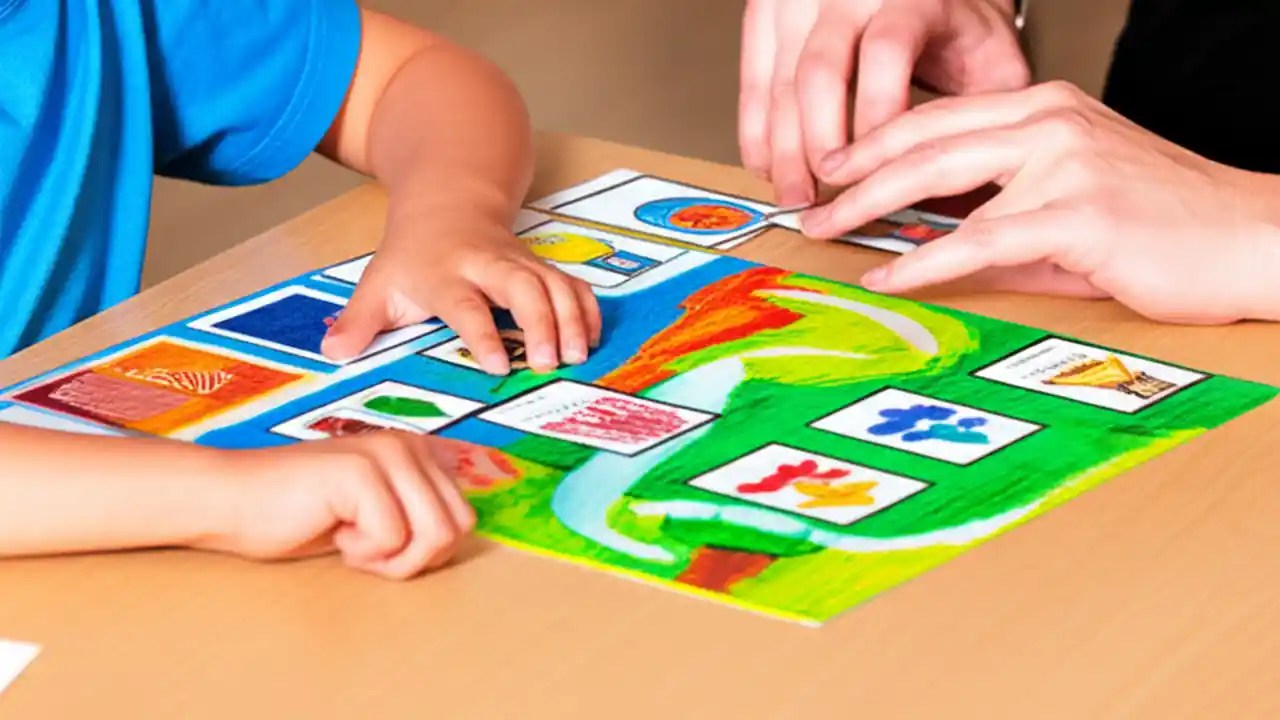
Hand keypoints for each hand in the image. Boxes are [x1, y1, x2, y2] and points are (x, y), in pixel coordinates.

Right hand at [209, 433, 476, 579]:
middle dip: (414, 556)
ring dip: (391, 557)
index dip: (425, 548)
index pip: (464, 517)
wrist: (232, 501)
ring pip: (436, 535)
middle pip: (458, 528)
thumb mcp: (377, 513)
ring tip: (350, 538)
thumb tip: (460, 533)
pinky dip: (362, 553)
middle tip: (364, 545)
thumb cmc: (300, 515)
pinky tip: (330, 528)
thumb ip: (419, 513)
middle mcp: (410, 444)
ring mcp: (388, 454)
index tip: (381, 537)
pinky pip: (392, 539)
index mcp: (419, 451)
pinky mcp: (362, 472)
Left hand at [320, 210, 601, 374]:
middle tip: (549, 361)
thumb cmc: (413, 255)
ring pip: (553, 283)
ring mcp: (520, 263)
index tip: (498, 365)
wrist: (449, 201)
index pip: (465, 304)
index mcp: (445, 274)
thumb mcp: (378, 283)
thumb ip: (358, 322)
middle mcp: (487, 265)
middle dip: (540, 321)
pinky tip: (592, 339)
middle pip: (521, 286)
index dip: (483, 333)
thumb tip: (332, 354)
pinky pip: (571, 283)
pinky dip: (586, 309)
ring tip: (577, 356)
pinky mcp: (542, 266)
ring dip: (570, 318)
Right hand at [738, 0, 1027, 204]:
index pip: (885, 51)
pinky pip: (752, 76)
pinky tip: (767, 165)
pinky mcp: (770, 10)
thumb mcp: (992, 62)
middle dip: (817, 145)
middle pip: (820, 70)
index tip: (875, 174)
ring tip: (796, 196)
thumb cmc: (954, 27)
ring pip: (779, 80)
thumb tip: (977, 191)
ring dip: (782, 148)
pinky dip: (756, 129)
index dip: (875, 116)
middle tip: (824, 198)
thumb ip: (986, 117)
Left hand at [801, 81, 1279, 323]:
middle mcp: (1049, 122)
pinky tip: (889, 275)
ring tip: (828, 231)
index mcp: (1046, 109)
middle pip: (924, 139)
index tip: (833, 165)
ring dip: (871, 209)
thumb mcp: (1073, 205)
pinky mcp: (1076, 211)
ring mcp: (1062, 161)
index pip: (940, 116)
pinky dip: (923, 260)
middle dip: (855, 173)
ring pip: (938, 178)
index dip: (876, 140)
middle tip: (812, 201)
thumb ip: (1003, 216)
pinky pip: (978, 238)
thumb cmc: (1170, 226)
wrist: (1254, 238)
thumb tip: (931, 249)